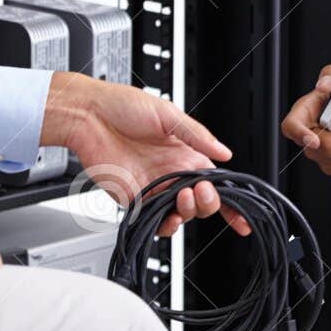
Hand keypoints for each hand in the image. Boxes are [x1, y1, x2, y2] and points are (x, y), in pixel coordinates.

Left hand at [42, 73, 251, 237]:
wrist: (88, 115)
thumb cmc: (122, 105)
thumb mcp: (167, 114)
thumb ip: (197, 135)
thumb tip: (224, 153)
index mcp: (185, 152)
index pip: (214, 180)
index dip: (230, 200)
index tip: (242, 215)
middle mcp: (172, 172)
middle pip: (202, 201)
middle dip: (209, 202)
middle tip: (201, 191)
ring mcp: (154, 187)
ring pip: (181, 214)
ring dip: (189, 212)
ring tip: (183, 196)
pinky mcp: (134, 198)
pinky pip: (154, 220)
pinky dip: (165, 225)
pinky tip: (168, 216)